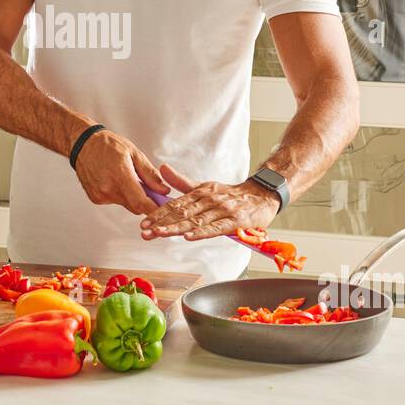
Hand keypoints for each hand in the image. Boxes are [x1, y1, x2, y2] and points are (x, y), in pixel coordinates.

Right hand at [73, 129, 169, 216]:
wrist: (83, 145)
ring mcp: (100, 195)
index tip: (162, 207)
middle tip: (147, 188)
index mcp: (120, 174)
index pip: (140, 202)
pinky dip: (119, 195)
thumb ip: (150, 174)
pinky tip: (113, 181)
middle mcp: (108, 188)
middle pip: (135, 206)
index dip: (153, 208)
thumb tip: (163, 190)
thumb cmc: (109, 145)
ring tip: (126, 179)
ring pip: (125, 204)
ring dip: (131, 197)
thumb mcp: (134, 154)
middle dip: (144, 201)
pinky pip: (115, 202)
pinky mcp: (95, 198)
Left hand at [140, 163, 279, 240]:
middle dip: (162, 223)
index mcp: (200, 192)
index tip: (143, 222)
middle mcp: (209, 200)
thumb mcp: (205, 185)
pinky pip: (216, 228)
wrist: (261, 195)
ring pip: (196, 221)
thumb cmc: (230, 194)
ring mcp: (222, 210)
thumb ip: (182, 181)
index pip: (176, 204)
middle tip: (145, 231)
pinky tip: (189, 237)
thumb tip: (162, 168)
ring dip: (176, 228)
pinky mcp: (235, 221)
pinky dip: (202, 233)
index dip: (158, 213)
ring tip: (159, 234)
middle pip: (182, 213)